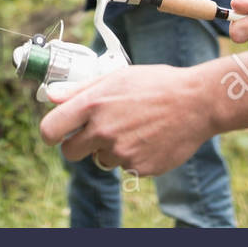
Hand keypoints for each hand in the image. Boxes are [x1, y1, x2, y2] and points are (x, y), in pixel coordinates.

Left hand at [39, 64, 213, 176]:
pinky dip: (133, 156)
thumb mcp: (116, 77)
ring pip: (101, 159)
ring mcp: (121, 153)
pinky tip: (149, 137)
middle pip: (70, 152)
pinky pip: (126, 167)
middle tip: (96, 132)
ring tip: (134, 127)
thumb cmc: (156, 84)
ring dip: (110, 148)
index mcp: (93, 104)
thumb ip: (80, 90)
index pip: (51, 130)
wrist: (197, 102)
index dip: (51, 133)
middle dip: (78, 144)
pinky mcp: (139, 169)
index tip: (57, 133)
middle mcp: (103, 131)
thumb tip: (50, 96)